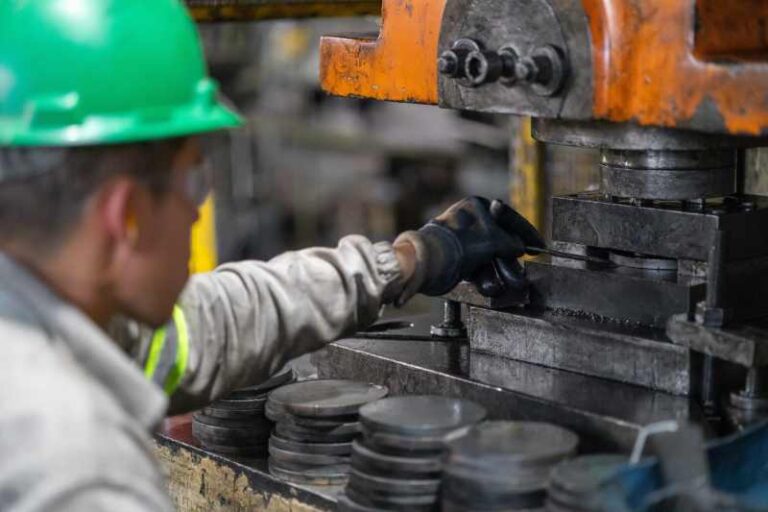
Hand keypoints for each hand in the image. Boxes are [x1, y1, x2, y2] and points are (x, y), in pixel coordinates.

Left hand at [394, 197, 543, 298]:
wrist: (432, 261)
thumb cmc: (463, 243)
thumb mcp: (495, 240)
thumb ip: (511, 242)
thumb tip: (519, 247)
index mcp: (477, 207)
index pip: (509, 218)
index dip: (525, 233)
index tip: (538, 246)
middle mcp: (469, 222)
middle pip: (499, 242)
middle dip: (511, 261)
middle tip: (524, 274)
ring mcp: (462, 241)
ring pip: (489, 258)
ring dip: (500, 273)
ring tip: (511, 286)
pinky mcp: (456, 259)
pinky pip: (476, 268)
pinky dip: (484, 278)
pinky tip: (492, 289)